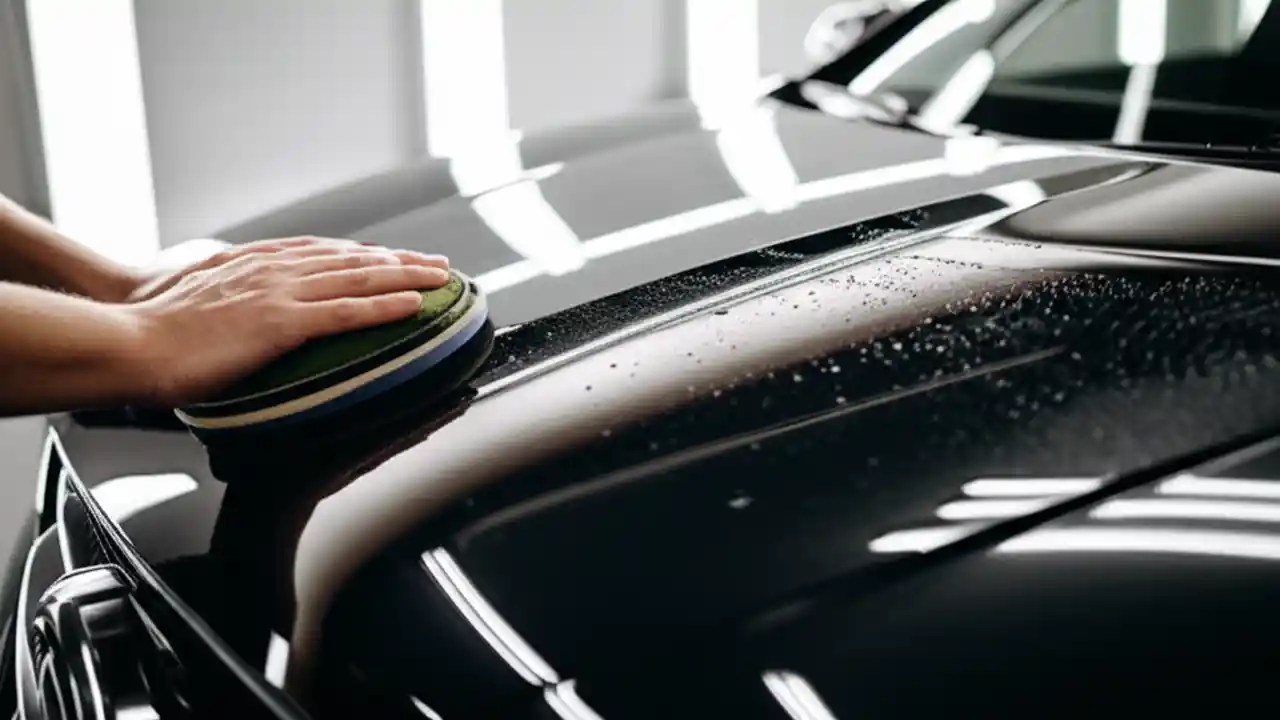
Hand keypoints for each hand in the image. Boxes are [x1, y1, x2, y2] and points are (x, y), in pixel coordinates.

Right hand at [122, 241, 450, 405]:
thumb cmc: (154, 331)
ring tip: (440, 279)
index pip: (324, 251)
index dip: (364, 253)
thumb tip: (239, 313)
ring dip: (406, 277)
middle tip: (436, 264)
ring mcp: (279, 293)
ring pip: (359, 279)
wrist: (131, 342)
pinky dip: (384, 307)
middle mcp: (273, 269)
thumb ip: (228, 300)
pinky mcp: (280, 323)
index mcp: (254, 263)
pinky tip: (413, 307)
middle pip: (352, 259)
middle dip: (400, 260)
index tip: (394, 256)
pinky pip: (346, 312)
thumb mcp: (198, 300)